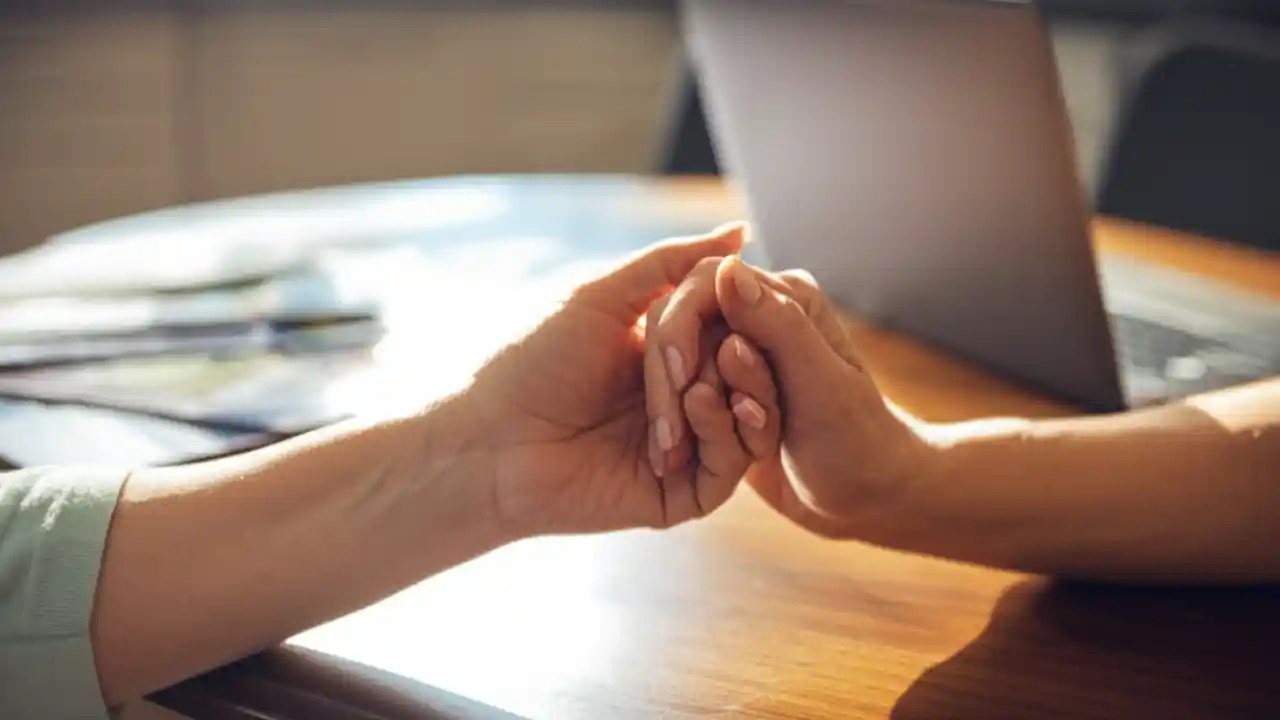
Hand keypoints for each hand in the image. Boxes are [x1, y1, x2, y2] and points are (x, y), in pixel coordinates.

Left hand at [468, 224, 775, 535]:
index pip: (735, 326)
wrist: (489, 436)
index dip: (743, 311)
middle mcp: (682, 399)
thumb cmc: (532, 358)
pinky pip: (729, 468)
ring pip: (750, 420)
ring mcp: (686, 449)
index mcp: (668, 352)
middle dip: (729, 353)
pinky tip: (696, 404)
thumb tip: (741, 231)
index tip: (744, 292)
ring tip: (697, 379)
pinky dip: (724, 431)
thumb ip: (671, 263)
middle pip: (747, 371)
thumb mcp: (603, 295)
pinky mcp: (680, 496)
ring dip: (731, 390)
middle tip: (713, 343)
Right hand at [646, 252, 935, 537]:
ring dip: (689, 409)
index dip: (681, 327)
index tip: (680, 379)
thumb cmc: (857, 441)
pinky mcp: (725, 390)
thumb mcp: (821, 384)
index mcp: (786, 298)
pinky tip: (708, 454)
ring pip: (677, 363)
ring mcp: (738, 354)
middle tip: (684, 434)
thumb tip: (727, 269)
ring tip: (718, 449)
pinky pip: (683, 395)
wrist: (865, 496)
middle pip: (681, 324)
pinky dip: (690, 424)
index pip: (705, 283)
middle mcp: (758, 316)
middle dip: (679, 378)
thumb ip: (779, 326)